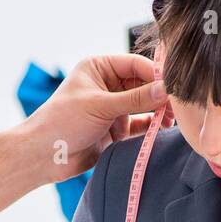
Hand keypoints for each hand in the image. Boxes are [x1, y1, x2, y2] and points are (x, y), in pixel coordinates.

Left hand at [24, 53, 173, 182]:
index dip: (156, 75)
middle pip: (143, 86)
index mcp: (99, 68)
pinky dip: (148, 128)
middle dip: (159, 96)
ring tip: (169, 122)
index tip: (174, 87)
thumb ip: (135, 99)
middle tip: (177, 108)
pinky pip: (138, 126)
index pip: (136, 65)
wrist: (43, 157)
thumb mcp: (101, 106)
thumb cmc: (62, 122)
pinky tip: (159, 132)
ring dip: (156, 113)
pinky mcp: (114, 130)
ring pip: (143, 107)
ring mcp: (111, 108)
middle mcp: (106, 85)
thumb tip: (166, 90)